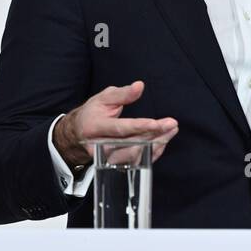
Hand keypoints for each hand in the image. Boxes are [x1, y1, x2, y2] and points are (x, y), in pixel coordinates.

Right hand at [54, 81, 178, 168]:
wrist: (78, 134)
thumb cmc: (93, 112)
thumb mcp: (104, 98)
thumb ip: (122, 93)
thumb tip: (140, 86)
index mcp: (95, 127)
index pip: (120, 129)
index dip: (139, 127)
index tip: (158, 123)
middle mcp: (100, 147)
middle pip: (131, 144)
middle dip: (154, 135)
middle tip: (172, 124)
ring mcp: (108, 159)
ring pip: (136, 155)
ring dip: (157, 143)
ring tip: (171, 130)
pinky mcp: (116, 164)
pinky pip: (137, 161)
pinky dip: (153, 152)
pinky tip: (163, 140)